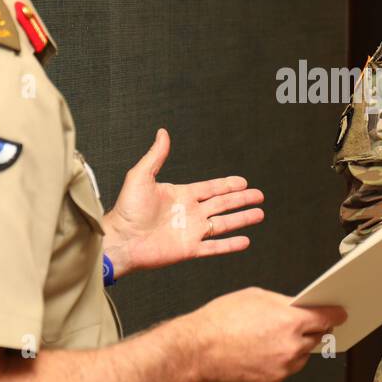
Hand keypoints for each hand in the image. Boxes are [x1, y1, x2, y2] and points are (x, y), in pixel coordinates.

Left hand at [102, 128, 263, 276]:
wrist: (121, 239)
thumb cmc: (126, 209)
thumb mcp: (141, 176)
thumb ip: (156, 155)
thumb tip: (162, 132)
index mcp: (181, 195)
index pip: (211, 188)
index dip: (228, 184)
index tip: (243, 182)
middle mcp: (190, 213)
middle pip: (223, 204)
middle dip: (241, 200)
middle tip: (259, 195)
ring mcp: (191, 232)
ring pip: (223, 224)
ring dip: (242, 219)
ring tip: (260, 214)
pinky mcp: (189, 249)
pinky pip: (215, 247)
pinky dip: (230, 245)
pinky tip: (245, 241)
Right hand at [189, 288, 347, 381]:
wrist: (197, 350)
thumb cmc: (220, 321)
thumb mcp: (257, 297)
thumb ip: (284, 304)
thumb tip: (297, 307)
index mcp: (290, 322)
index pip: (327, 318)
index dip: (335, 314)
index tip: (340, 314)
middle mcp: (291, 348)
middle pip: (316, 338)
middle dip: (311, 330)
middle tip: (298, 324)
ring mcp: (282, 369)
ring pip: (300, 357)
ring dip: (294, 348)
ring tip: (269, 339)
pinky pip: (282, 371)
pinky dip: (277, 363)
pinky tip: (259, 353)